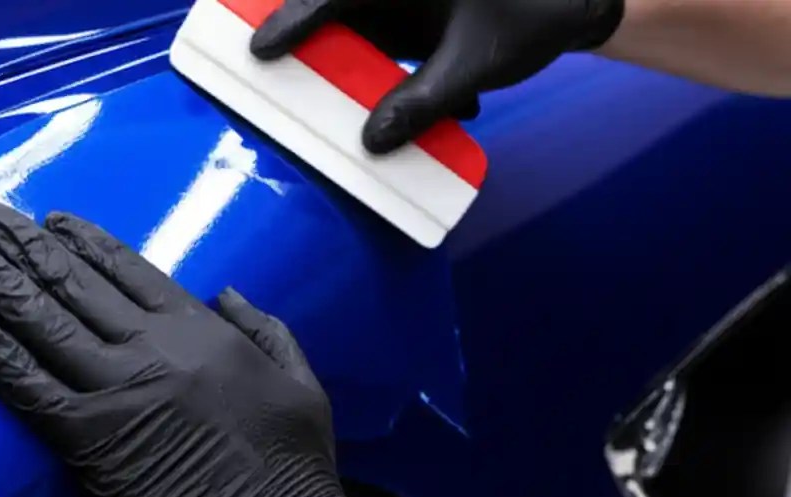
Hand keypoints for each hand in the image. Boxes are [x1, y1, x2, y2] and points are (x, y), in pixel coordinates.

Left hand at [0, 203, 360, 496]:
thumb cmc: (297, 468)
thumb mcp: (299, 378)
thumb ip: (263, 327)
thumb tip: (225, 293)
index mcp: (203, 330)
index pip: (129, 270)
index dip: (84, 242)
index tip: (52, 221)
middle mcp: (156, 349)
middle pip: (75, 286)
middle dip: (28, 248)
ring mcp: (121, 393)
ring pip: (46, 327)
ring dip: (1, 289)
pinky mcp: (94, 444)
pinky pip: (36, 394)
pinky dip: (3, 365)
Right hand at [250, 0, 624, 152]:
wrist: (577, 3)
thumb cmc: (534, 13)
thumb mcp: (478, 61)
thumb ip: (424, 99)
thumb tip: (372, 142)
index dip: (293, 18)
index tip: (260, 48)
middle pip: (332, 8)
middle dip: (301, 36)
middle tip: (261, 70)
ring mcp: (401, 4)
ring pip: (349, 28)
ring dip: (337, 68)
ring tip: (316, 104)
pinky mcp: (410, 24)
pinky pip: (375, 49)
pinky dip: (375, 80)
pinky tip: (409, 108)